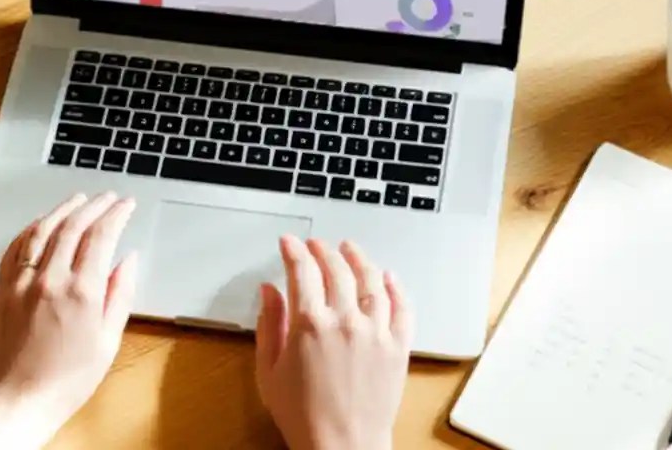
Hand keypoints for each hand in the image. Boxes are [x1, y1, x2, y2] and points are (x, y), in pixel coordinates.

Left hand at [0, 192, 138, 448]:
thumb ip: (120, 295)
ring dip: (63, 209)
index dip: (117, 214)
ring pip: (43, 229)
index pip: (102, 236)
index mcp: (82, 293)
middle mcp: (51, 280)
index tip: (126, 205)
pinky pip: (16, 248)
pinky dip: (31, 229)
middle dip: (94, 205)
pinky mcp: (3, 289)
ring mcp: (22, 282)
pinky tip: (41, 223)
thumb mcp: (108, 341)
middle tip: (107, 197)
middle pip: (73, 226)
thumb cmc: (66, 380)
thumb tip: (129, 261)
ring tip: (78, 199)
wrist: (18, 399)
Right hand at [255, 236, 412, 449]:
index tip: (289, 243)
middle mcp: (346, 321)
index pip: (302, 270)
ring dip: (360, 259)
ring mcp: (376, 332)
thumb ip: (269, 324)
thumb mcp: (269, 370)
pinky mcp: (397, 347)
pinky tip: (388, 277)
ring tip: (350, 249)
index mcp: (310, 324)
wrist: (342, 447)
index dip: (294, 251)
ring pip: (371, 280)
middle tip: (316, 245)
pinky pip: (402, 308)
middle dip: (323, 250)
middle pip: (337, 268)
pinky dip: (396, 288)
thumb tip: (269, 291)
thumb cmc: (303, 416)